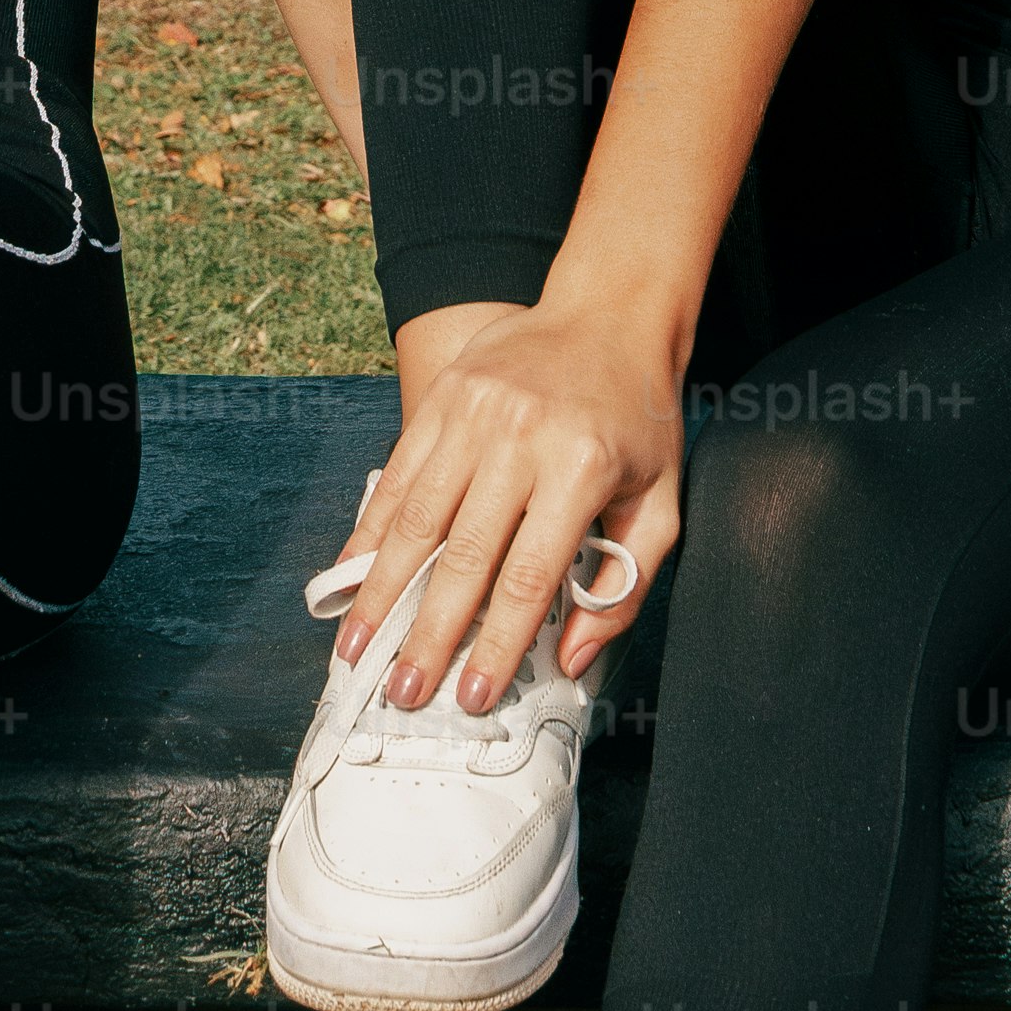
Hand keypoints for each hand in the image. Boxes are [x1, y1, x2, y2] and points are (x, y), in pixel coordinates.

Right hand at [332, 300, 684, 710]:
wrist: (610, 314)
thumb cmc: (639, 421)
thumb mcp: (660, 502)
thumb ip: (626, 585)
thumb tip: (573, 657)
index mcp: (582, 467)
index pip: (529, 577)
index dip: (497, 645)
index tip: (473, 696)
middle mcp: (521, 438)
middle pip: (463, 557)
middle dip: (428, 635)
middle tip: (403, 692)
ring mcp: (474, 413)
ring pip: (416, 520)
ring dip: (381, 592)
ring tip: (357, 648)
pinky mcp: (443, 397)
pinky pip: (397, 475)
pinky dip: (370, 532)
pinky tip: (350, 575)